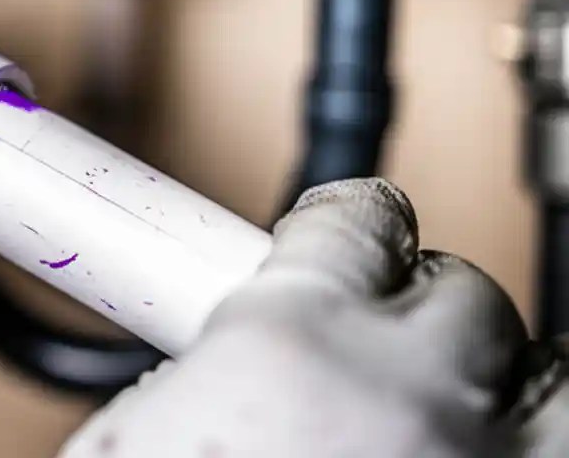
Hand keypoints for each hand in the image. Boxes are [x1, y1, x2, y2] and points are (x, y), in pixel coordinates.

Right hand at [60, 178, 568, 457]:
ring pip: (552, 369)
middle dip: (419, 298)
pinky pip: (564, 440)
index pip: (355, 218)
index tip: (342, 228)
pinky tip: (502, 435)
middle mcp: (412, 393)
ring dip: (507, 365)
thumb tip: (202, 367)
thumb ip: (187, 375)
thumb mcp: (128, 440)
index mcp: (288, 344)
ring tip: (464, 377)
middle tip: (382, 326)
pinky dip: (537, 429)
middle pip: (458, 285)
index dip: (346, 221)